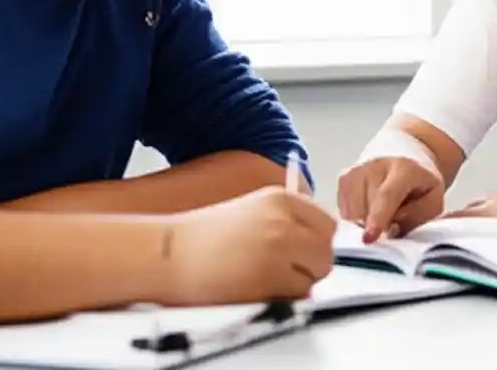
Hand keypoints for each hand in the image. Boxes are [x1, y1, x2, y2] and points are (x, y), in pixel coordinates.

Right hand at [163, 186, 335, 304]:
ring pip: (314, 276)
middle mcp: (283, 221)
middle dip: (312, 266)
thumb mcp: (252, 210)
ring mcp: (277, 249)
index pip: (328, 223)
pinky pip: (297, 295)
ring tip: (266, 277)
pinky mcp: (268, 278)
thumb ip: (288, 219)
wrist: (167, 253)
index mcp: (280, 199)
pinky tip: (258, 287)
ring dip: (298, 283)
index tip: (306, 251)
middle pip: (326, 252)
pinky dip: (284, 297)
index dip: (318, 242)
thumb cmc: (204, 236)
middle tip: (288, 270)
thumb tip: (321, 241)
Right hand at [337, 157, 443, 242]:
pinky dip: (355, 219)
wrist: (407, 166)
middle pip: (366, 207)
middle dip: (375, 226)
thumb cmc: (420, 190)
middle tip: (390, 227)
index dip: (377, 218)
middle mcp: (377, 166)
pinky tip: (370, 211)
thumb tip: (391, 231)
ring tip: (382, 217)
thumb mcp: (432, 204)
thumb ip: (416, 218)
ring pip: (352, 212)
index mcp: (404, 169)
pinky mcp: (344, 179)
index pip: (387, 195)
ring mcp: (357, 171)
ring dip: (365, 223)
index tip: (369, 238)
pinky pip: (344, 212)